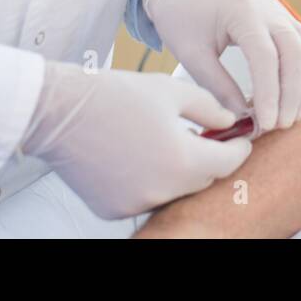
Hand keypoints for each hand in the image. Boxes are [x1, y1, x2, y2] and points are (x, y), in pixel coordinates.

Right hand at [21, 61, 249, 219]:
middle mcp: (161, 190)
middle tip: (206, 135)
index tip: (241, 138)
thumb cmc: (114, 95)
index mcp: (182, 160)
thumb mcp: (173, 91)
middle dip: (209, 158)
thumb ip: (210, 109)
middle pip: (202, 179)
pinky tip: (141, 155)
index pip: (228, 163)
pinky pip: (145, 197)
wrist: (59, 111)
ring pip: (174, 190)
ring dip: (179, 171)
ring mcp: (135, 204)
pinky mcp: (112, 209)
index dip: (239, 149)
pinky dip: (150, 181)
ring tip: (168, 141)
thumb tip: (229, 123)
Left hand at [141, 0, 300, 132]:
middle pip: (295, 50)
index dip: (269, 92)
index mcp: (240, 9)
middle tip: (283, 124)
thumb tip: (242, 117)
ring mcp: (277, 8)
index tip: (266, 123)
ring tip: (293, 115)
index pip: (265, 55)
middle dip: (293, 91)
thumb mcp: (191, 55)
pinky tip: (294, 96)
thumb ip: (218, 86)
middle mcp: (266, 6)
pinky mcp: (281, 15)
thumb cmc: (181, 18)